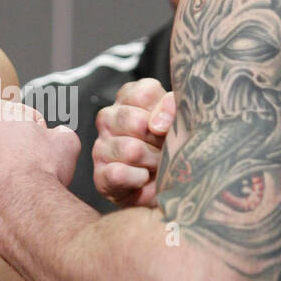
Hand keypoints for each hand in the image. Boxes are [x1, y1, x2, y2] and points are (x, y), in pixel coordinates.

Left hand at [0, 97, 79, 237]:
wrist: (27, 208)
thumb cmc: (42, 170)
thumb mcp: (65, 140)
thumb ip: (59, 132)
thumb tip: (60, 135)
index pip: (9, 113)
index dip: (28, 127)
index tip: (37, 139)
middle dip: (6, 149)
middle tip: (27, 163)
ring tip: (15, 185)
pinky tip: (3, 201)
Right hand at [92, 78, 174, 207]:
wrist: (167, 187)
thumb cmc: (173, 148)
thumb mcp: (180, 122)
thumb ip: (174, 109)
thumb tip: (160, 122)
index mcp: (129, 98)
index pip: (144, 94)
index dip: (164, 111)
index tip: (170, 125)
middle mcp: (109, 118)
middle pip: (136, 121)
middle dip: (159, 141)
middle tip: (166, 149)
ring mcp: (101, 146)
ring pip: (131, 150)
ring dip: (153, 162)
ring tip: (158, 166)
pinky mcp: (100, 175)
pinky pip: (119, 174)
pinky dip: (138, 179)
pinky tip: (144, 178)